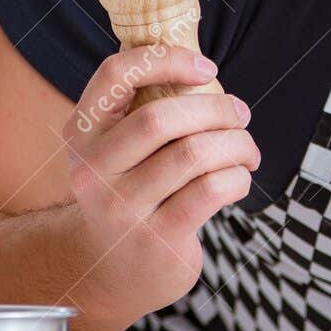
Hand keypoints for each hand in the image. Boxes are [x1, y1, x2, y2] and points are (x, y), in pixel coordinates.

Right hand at [62, 45, 259, 319]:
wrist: (112, 270)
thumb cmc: (132, 192)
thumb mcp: (118, 150)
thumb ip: (143, 109)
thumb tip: (203, 67)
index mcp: (83, 133)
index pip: (116, 75)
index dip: (167, 60)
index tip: (207, 67)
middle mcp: (93, 170)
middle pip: (161, 117)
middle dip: (217, 108)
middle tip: (242, 114)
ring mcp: (122, 209)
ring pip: (195, 153)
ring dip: (237, 144)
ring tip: (247, 151)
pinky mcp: (158, 239)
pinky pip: (212, 189)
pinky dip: (238, 177)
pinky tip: (238, 180)